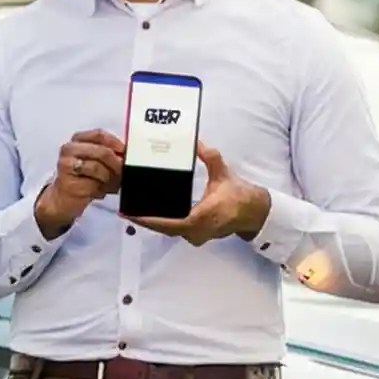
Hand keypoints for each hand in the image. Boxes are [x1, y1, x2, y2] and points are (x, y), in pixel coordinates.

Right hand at [34, 129, 124, 237]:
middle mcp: (69, 149)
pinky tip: (99, 190)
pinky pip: (92, 184)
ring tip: (110, 183)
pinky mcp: (66, 181)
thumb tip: (127, 156)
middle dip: (116, 164)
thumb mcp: (98, 162)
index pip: (99, 134)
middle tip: (122, 172)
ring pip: (97, 167)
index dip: (115, 143)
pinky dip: (100, 189)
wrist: (65, 197)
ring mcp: (66, 164)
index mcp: (78, 139)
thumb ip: (110, 154)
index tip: (125, 152)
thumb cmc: (85, 177)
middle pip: (102, 151)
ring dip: (109, 178)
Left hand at [122, 141, 270, 246]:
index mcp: (199, 218)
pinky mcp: (197, 235)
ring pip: (168, 231)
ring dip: (153, 223)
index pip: (167, 223)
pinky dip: (164, 224)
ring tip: (135, 211)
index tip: (129, 214)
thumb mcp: (223, 172)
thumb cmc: (238, 195)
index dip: (146, 220)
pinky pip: (175, 231)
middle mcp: (195, 231)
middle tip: (125, 210)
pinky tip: (153, 215)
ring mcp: (196, 236)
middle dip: (143, 220)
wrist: (253, 212)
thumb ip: (209, 156)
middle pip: (162, 229)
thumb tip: (196, 142)